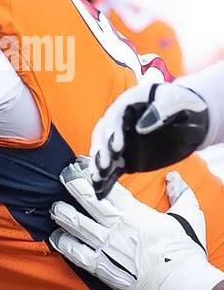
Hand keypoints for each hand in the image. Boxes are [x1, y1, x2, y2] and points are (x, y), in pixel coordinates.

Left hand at [49, 160, 220, 289]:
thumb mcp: (189, 216)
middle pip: (89, 202)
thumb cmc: (185, 251)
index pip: (109, 189)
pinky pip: (77, 254)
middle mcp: (117, 228)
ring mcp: (106, 247)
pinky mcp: (101, 267)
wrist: (181, 285)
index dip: (94, 175)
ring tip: (55, 207)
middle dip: (74, 186)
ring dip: (64, 214)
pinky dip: (65, 245)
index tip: (83, 165)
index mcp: (136, 213)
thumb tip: (174, 177)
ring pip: (78, 226)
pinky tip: (56, 238)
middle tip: (63, 175)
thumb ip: (180, 194)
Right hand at [88, 79, 208, 197]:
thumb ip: (160, 110)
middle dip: (102, 152)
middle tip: (105, 166)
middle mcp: (118, 122)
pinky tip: (100, 188)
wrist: (190, 118)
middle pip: (103, 137)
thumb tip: (140, 127)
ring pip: (103, 152)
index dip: (114, 133)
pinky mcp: (124, 157)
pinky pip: (112, 167)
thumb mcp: (176, 101)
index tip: (117, 148)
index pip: (115, 118)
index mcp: (128, 104)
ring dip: (99, 166)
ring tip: (98, 178)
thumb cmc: (183, 105)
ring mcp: (119, 140)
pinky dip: (105, 178)